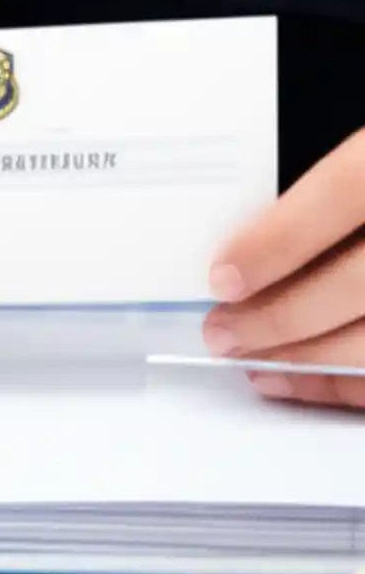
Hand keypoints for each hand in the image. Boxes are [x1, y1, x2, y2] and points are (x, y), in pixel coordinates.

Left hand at [204, 129, 364, 406]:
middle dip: (284, 317)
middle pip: (363, 280)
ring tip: (256, 359)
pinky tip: (306, 378)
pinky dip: (348, 384)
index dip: (282, 238)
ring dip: (313, 360)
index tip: (224, 276)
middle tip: (223, 331)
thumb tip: (247, 244)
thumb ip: (334, 190)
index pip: (348, 189)